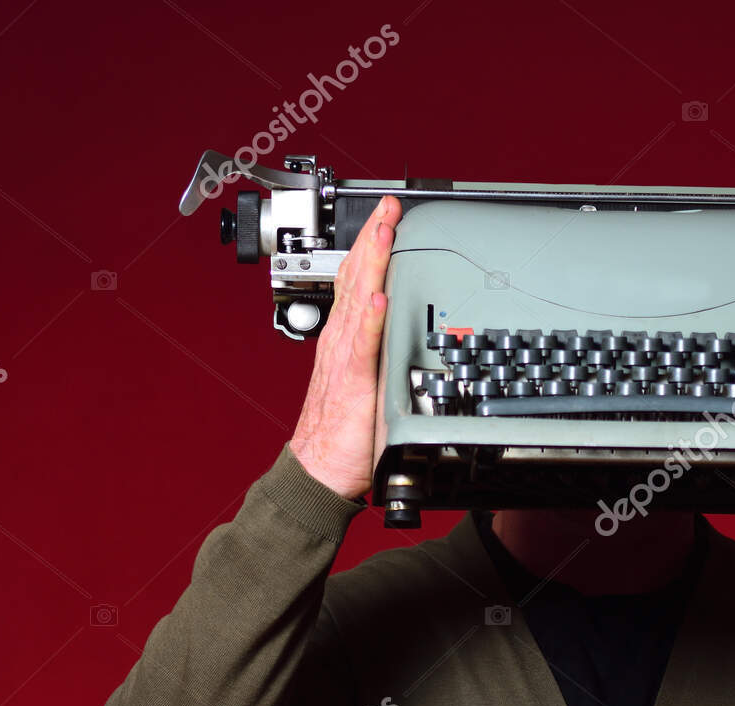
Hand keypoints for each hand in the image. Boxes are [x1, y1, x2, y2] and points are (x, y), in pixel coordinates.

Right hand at [289, 196, 402, 497]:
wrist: (320, 470)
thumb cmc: (343, 434)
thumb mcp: (372, 384)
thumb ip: (388, 357)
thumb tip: (413, 338)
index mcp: (345, 339)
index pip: (359, 281)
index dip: (373, 247)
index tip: (390, 218)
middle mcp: (341, 340)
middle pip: (357, 278)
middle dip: (374, 239)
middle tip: (390, 206)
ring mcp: (345, 358)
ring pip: (360, 300)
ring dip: (373, 265)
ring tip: (385, 232)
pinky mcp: (354, 383)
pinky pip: (363, 346)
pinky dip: (371, 320)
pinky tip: (380, 298)